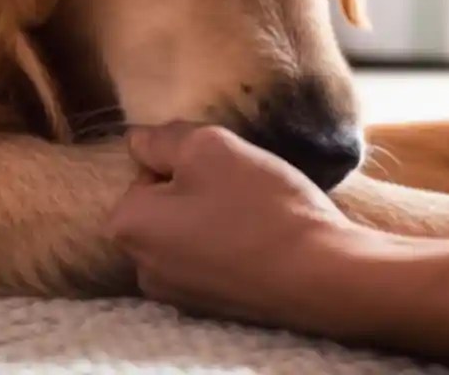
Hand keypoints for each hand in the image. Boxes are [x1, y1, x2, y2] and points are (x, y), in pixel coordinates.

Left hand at [107, 122, 367, 330]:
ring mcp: (176, 295)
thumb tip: (137, 140)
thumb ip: (164, 138)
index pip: (145, 171)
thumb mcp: (209, 147)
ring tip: (256, 214)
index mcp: (126, 228)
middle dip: (197, 190)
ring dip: (216, 218)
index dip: (187, 160)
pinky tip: (262, 242)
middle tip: (241, 187)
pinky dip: (232, 247)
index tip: (223, 168)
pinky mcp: (211, 309)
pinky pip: (212, 261)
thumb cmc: (259, 207)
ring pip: (189, 232)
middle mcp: (141, 269)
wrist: (322, 276)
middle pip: (164, 205)